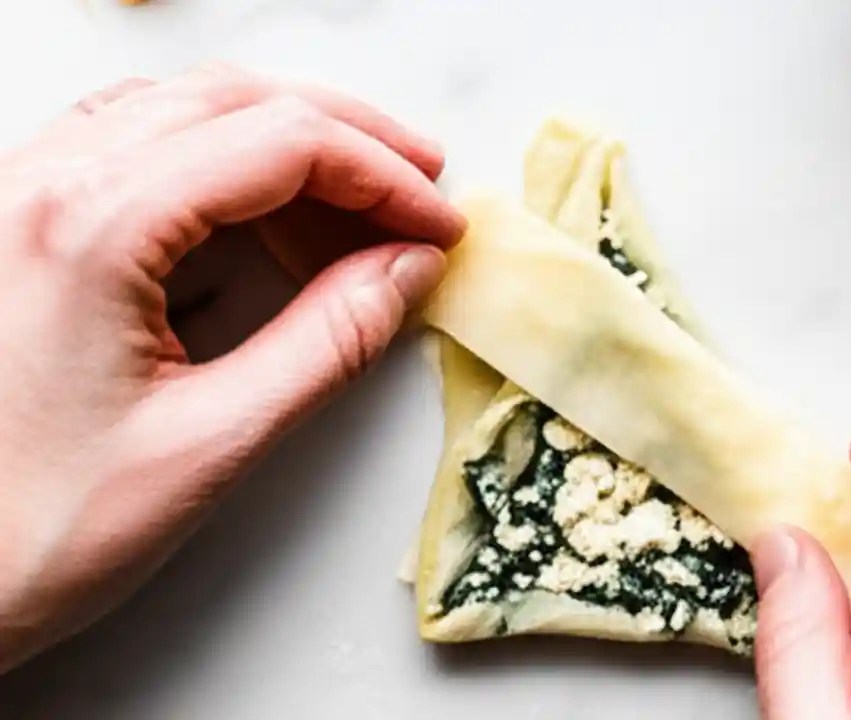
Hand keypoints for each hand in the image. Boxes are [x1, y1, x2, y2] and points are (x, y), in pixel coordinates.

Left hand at [0, 64, 464, 671]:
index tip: (439, 226)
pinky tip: (260, 205)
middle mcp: (44, 183)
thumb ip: (329, 342)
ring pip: (184, 107)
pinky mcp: (17, 224)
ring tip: (358, 198)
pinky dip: (219, 157)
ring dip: (285, 136)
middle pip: (235, 101)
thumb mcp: (212, 442)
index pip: (280, 144)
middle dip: (348, 136)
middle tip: (421, 185)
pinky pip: (134, 141)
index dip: (383, 176)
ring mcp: (19, 195)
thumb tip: (408, 268)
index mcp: (92, 227)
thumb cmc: (31, 532)